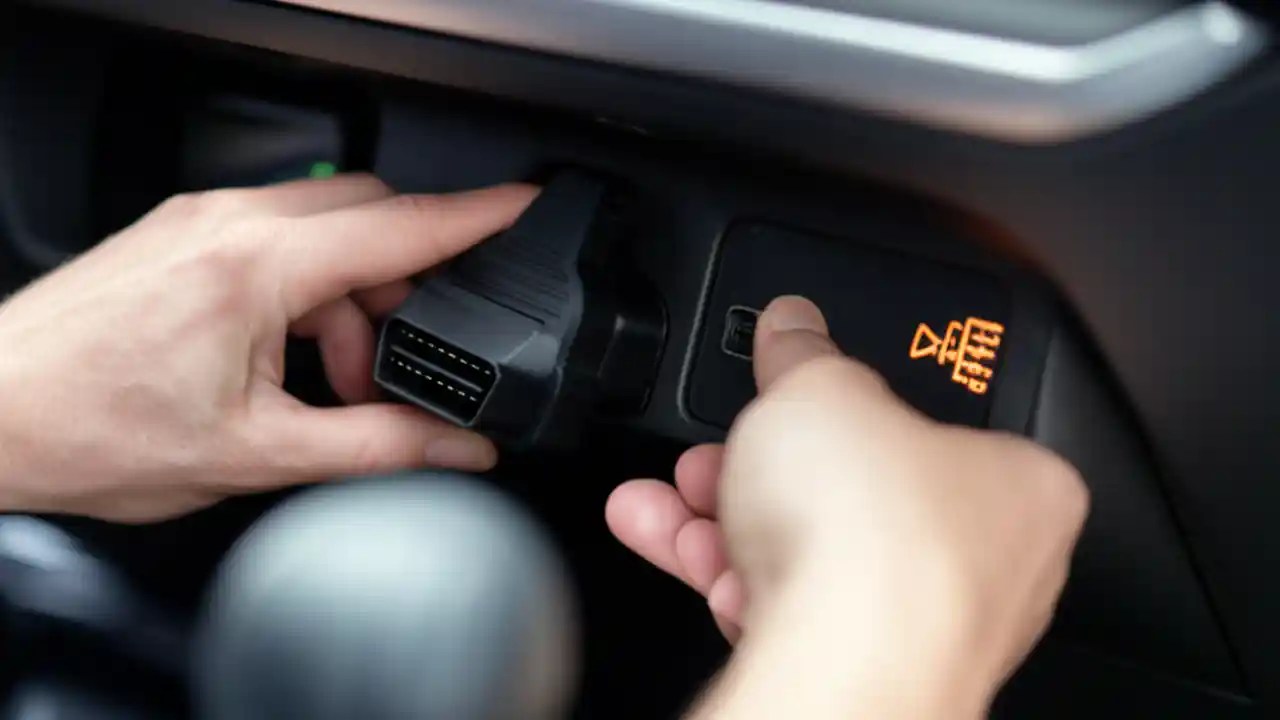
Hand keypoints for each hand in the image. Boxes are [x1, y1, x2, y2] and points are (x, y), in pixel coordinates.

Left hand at [0, 175, 536, 521]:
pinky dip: (307, 292)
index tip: (531, 206)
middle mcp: (229, 223)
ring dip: (352, 298)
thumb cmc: (88, 429)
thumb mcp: (255, 454)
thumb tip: (455, 447)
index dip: (481, 217)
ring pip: (324, 231)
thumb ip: (375, 447)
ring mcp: (201, 221)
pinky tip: (289, 359)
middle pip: (370, 217)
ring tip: (332, 382)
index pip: (402, 226)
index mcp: (256, 266)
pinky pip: (276, 239)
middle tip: (403, 359)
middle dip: (408, 283)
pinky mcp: (181, 235)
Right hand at [607, 296, 1087, 715]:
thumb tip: (793, 327)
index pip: (935, 423)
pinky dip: (727, 576)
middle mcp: (987, 568)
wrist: (842, 668)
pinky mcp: (862, 674)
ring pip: (812, 555)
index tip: (794, 385)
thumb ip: (803, 353)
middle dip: (765, 462)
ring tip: (673, 492)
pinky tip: (677, 545)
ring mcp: (923, 632)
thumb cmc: (878, 540)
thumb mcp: (823, 392)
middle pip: (856, 492)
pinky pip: (787, 610)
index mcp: (1023, 486)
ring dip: (726, 517)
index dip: (850, 399)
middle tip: (722, 442)